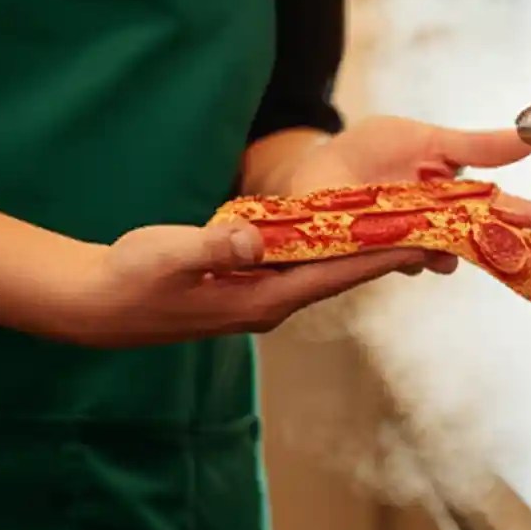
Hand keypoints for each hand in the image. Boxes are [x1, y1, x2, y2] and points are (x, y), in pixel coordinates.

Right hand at [64, 219, 431, 347]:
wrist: (97, 305)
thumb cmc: (130, 279)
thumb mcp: (168, 257)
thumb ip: (213, 248)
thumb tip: (255, 240)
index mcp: (261, 300)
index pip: (336, 274)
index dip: (380, 255)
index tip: (422, 238)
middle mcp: (271, 303)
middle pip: (343, 274)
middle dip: (388, 252)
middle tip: (433, 226)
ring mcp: (261, 297)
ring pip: (326, 270)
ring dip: (364, 249)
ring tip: (405, 224)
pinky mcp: (249, 286)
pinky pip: (302, 265)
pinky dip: (330, 248)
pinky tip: (347, 230)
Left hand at [280, 116, 530, 272]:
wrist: (322, 162)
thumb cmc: (376, 148)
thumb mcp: (430, 139)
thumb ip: (477, 146)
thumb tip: (530, 135)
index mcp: (455, 196)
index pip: (499, 207)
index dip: (529, 215)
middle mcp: (438, 226)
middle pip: (477, 239)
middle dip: (502, 245)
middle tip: (524, 251)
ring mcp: (409, 242)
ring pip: (440, 255)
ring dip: (446, 252)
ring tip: (442, 248)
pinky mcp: (377, 253)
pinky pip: (400, 259)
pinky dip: (408, 253)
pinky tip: (404, 246)